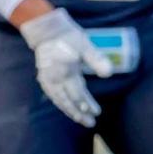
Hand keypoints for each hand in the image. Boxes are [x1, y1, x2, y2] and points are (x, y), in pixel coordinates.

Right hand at [19, 8, 112, 127]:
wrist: (47, 30)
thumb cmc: (69, 37)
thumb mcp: (86, 46)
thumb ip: (97, 60)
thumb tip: (109, 73)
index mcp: (65, 70)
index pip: (78, 93)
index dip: (87, 104)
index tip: (96, 112)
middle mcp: (54, 77)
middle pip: (68, 100)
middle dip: (79, 113)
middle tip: (90, 123)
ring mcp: (47, 79)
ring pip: (59, 100)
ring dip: (70, 111)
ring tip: (81, 120)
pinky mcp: (43, 78)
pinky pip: (52, 96)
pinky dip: (61, 104)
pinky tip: (68, 109)